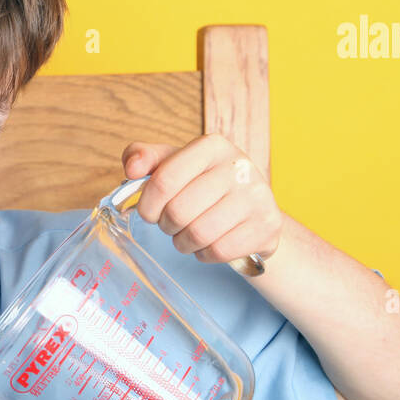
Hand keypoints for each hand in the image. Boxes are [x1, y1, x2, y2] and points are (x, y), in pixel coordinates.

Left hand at [120, 134, 282, 264]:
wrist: (253, 208)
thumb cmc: (204, 184)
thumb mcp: (174, 164)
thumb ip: (145, 158)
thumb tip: (132, 168)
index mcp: (211, 145)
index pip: (164, 180)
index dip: (148, 205)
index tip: (149, 212)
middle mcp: (238, 166)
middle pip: (179, 211)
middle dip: (166, 225)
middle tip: (171, 224)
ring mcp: (257, 196)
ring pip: (198, 234)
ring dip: (183, 242)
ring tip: (187, 235)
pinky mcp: (267, 226)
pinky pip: (219, 251)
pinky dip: (205, 253)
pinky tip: (208, 243)